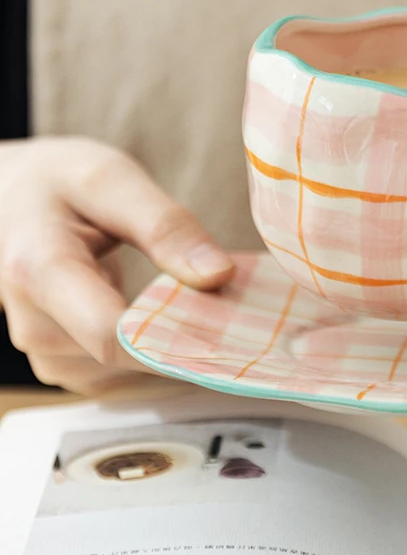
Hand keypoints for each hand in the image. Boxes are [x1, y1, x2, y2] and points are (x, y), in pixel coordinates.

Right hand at [0, 137, 234, 393]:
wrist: (6, 198)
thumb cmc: (56, 182)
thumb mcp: (110, 179)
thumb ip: (164, 226)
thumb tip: (219, 275)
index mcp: (40, 271)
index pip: (111, 335)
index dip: (176, 340)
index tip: (234, 330)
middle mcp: (34, 324)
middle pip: (126, 358)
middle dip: (186, 339)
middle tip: (236, 313)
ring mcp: (46, 351)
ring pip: (128, 374)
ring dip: (172, 348)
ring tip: (203, 306)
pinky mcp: (64, 362)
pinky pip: (121, 375)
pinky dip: (154, 353)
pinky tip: (174, 320)